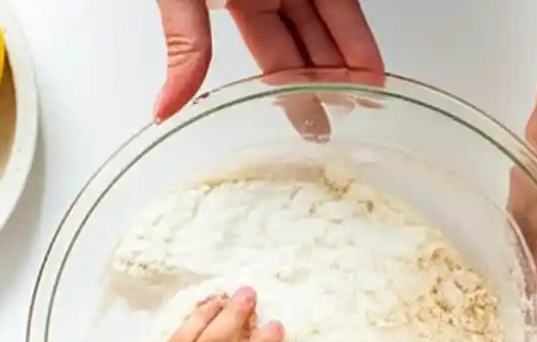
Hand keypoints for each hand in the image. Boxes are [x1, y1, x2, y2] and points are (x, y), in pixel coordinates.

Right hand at [153, 0, 383, 121]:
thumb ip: (185, 47)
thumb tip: (166, 108)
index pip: (269, 54)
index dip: (291, 91)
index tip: (311, 125)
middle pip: (306, 43)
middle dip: (328, 81)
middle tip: (351, 118)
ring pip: (329, 21)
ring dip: (350, 59)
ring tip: (370, 96)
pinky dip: (355, 32)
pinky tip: (370, 60)